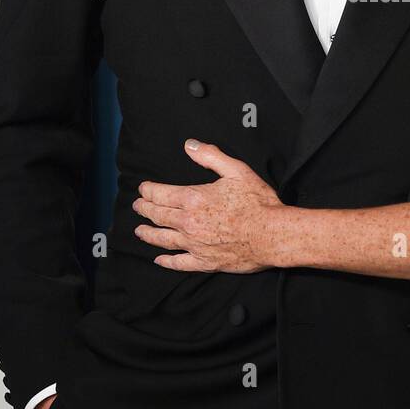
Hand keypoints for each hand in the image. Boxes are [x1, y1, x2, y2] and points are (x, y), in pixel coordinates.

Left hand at [133, 140, 283, 273]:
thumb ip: (210, 156)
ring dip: (148, 234)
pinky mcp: (204, 262)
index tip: (143, 189)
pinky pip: (179, 263)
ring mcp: (195, 244)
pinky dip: (167, 261)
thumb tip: (190, 145)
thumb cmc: (257, 202)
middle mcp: (189, 223)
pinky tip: (159, 259)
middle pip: (158, 216)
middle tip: (137, 206)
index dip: (149, 191)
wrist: (272, 234)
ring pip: (163, 240)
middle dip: (145, 210)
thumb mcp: (236, 170)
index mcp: (194, 199)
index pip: (161, 195)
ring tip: (140, 231)